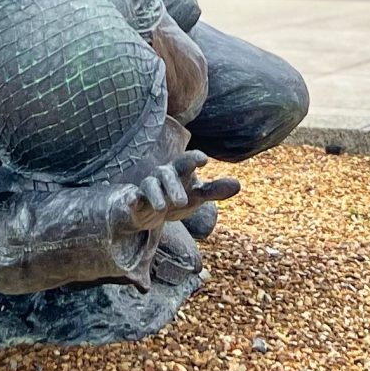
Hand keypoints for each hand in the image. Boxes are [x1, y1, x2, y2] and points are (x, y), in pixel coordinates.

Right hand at [111, 152, 239, 233]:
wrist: (149, 211)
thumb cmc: (177, 197)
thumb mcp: (197, 195)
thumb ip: (215, 189)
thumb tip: (238, 184)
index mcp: (179, 171)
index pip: (186, 161)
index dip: (193, 159)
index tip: (204, 160)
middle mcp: (162, 175)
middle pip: (167, 174)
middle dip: (174, 186)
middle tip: (183, 202)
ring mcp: (147, 188)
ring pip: (149, 185)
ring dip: (155, 195)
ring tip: (162, 208)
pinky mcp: (134, 201)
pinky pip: (131, 198)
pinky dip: (131, 198)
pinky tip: (132, 200)